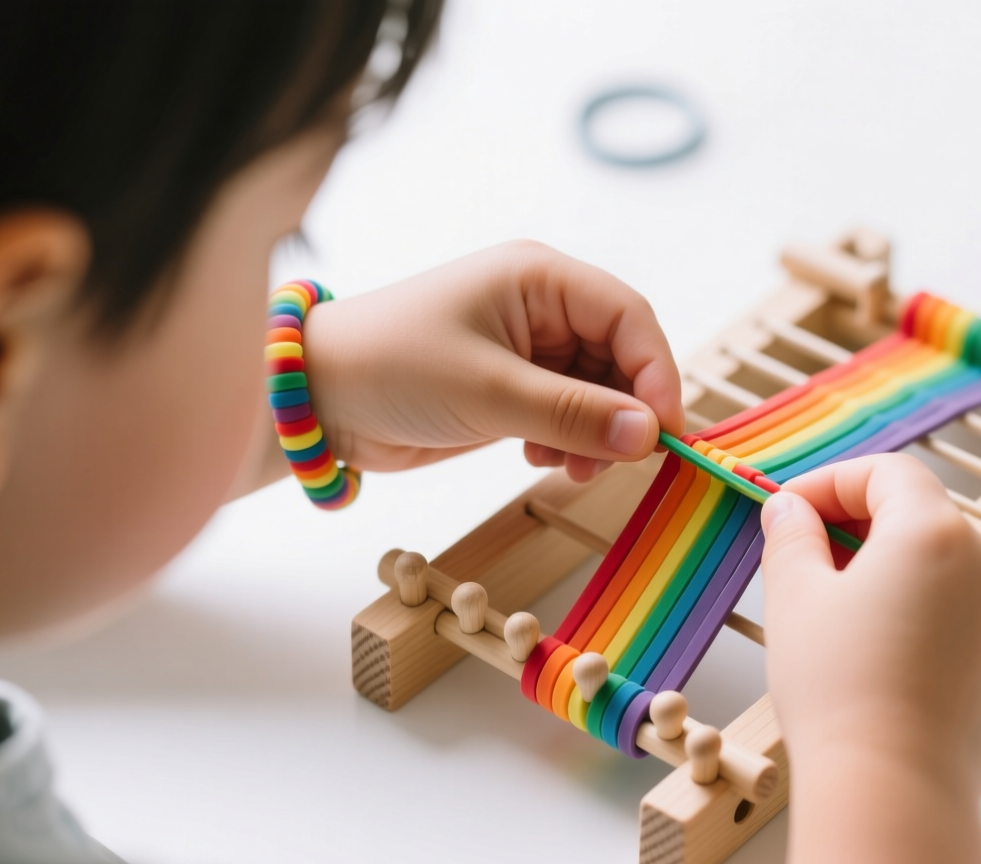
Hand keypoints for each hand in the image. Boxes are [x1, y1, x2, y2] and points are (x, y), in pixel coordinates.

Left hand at [302, 241, 684, 480]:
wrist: (316, 398)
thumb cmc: (392, 368)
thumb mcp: (490, 392)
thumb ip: (574, 415)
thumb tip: (649, 435)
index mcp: (540, 278)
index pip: (630, 317)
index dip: (657, 374)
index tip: (664, 434)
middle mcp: (541, 305)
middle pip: (621, 355)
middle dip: (624, 412)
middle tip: (614, 464)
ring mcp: (527, 346)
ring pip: (599, 391)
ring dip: (597, 434)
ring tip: (568, 469)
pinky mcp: (512, 385)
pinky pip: (568, 413)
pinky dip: (570, 442)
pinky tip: (542, 461)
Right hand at [758, 453, 980, 863]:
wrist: (892, 790)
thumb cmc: (840, 691)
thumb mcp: (794, 597)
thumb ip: (792, 536)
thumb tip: (791, 511)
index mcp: (935, 532)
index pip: (887, 473)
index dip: (831, 482)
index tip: (791, 511)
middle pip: (920, 516)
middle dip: (860, 528)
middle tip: (806, 560)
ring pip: (943, 568)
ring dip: (893, 573)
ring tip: (838, 616)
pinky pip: (964, 616)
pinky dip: (924, 616)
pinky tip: (879, 658)